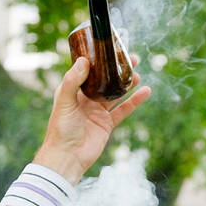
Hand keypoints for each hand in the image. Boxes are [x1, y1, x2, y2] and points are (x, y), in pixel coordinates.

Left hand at [32, 55, 150, 183]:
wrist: (67, 157)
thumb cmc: (61, 130)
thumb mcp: (65, 101)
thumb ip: (73, 81)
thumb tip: (84, 60)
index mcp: (73, 91)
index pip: (88, 71)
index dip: (99, 60)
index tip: (110, 49)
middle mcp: (86, 99)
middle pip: (105, 80)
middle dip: (117, 69)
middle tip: (130, 58)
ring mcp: (97, 112)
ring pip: (115, 93)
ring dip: (126, 83)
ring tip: (137, 73)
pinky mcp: (107, 124)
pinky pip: (123, 110)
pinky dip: (135, 101)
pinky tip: (145, 91)